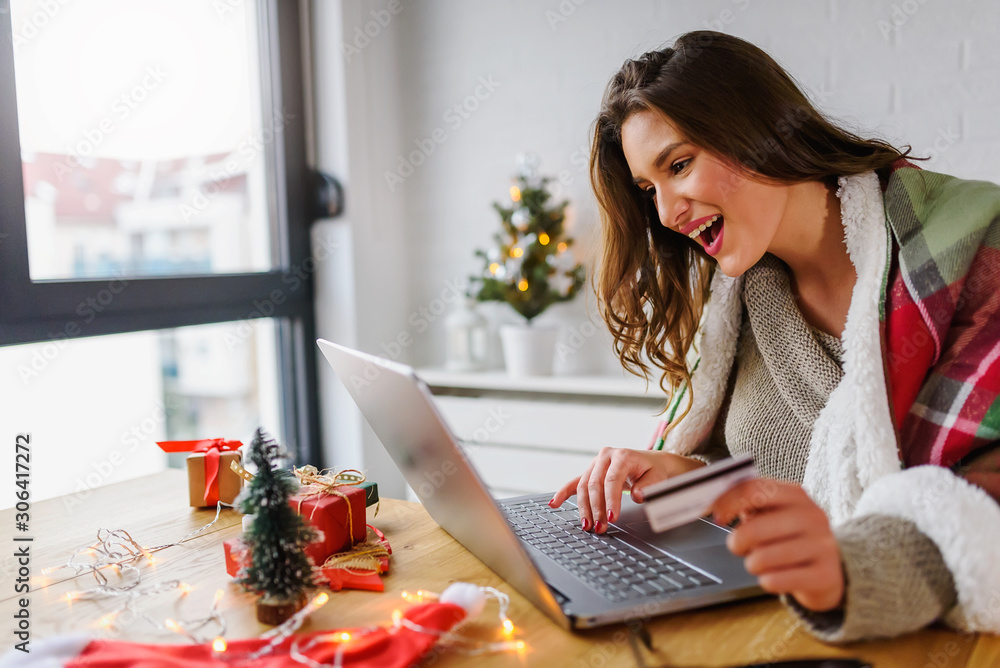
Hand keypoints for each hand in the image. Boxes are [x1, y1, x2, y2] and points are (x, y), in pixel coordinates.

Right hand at [549, 447, 704, 533]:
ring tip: (588, 526)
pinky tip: (554, 504)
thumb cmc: (652, 471)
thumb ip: (649, 486)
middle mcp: (605, 457)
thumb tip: (637, 495)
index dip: (610, 501)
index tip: (612, 518)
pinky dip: (563, 493)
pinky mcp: (590, 471)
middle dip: (596, 509)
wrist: (649, 463)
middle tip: (600, 528)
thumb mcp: (658, 477)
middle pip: (595, 485)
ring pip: (583, 486)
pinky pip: (574, 483)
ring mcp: (595, 463)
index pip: (612, 480)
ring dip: (584, 508)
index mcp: (622, 456)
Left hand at [711, 479, 844, 611]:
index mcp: (796, 495)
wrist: (832, 571)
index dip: (728, 502)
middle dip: (737, 541)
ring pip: (764, 557)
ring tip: (759, 563)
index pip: (754, 489)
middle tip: (737, 546)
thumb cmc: (793, 540)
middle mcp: (812, 516)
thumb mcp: (776, 515)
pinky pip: (777, 580)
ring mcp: (822, 545)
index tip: (718, 516)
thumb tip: (719, 506)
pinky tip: (774, 578)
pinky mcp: (825, 575)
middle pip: (756, 527)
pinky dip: (766, 581)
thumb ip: (751, 505)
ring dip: (752, 564)